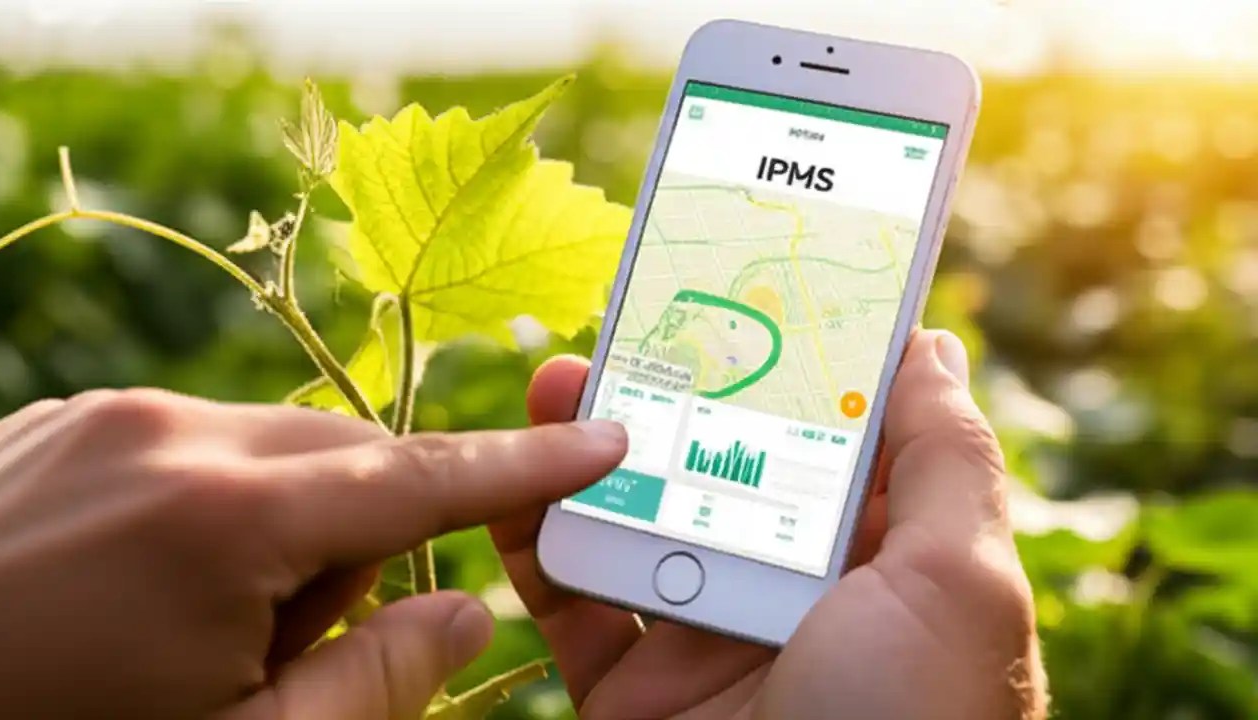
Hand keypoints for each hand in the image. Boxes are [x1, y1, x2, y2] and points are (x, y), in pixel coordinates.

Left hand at [0, 390, 625, 719]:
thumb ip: (375, 686)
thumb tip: (467, 608)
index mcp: (225, 518)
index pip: (420, 477)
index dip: (521, 468)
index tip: (599, 439)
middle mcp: (171, 434)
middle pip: (344, 458)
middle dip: (355, 538)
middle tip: (286, 640)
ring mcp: (104, 418)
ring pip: (266, 450)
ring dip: (277, 528)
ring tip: (188, 627)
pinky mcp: (58, 424)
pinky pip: (190, 444)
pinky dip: (208, 505)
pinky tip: (135, 588)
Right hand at [495, 329, 1046, 718]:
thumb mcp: (958, 584)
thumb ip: (943, 461)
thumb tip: (926, 345)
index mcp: (880, 563)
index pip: (834, 432)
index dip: (792, 353)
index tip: (746, 276)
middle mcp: (793, 596)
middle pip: (717, 461)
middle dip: (671, 386)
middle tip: (630, 311)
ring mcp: (707, 641)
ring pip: (634, 517)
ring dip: (588, 445)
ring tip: (556, 374)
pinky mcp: (633, 690)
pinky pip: (568, 603)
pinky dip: (530, 541)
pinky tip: (510, 479)